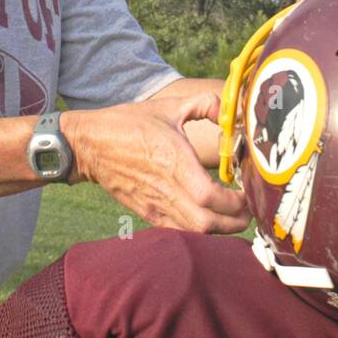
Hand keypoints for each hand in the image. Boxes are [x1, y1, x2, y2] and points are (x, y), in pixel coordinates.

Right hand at [64, 92, 249, 233]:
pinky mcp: (147, 213)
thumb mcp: (170, 106)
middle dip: (234, 221)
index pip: (209, 196)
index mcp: (172, 160)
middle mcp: (164, 188)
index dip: (234, 202)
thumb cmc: (129, 123)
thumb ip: (206, 105)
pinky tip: (209, 216)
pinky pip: (179, 231)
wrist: (89, 145)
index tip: (247, 192)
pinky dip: (200, 230)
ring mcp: (154, 204)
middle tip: (248, 208)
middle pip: (206, 223)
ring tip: (234, 214)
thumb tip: (233, 113)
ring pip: (195, 232)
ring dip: (220, 228)